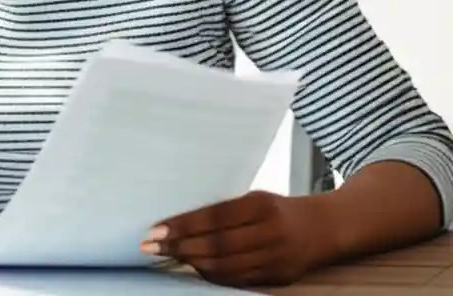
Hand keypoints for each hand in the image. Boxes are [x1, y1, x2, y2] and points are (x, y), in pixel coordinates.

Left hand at [142, 190, 328, 286]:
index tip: (156, 229)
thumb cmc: (280, 209)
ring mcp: (277, 258)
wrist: (329, 227)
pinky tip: (193, 267)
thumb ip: (223, 212)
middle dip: (179, 247)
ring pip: (225, 266)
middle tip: (150, 245)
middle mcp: (271, 232)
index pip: (214, 217)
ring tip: (168, 255)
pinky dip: (212, 274)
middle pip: (217, 245)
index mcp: (262, 205)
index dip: (183, 226)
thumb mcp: (255, 199)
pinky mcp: (280, 277)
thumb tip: (179, 224)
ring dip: (191, 262)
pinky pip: (238, 279)